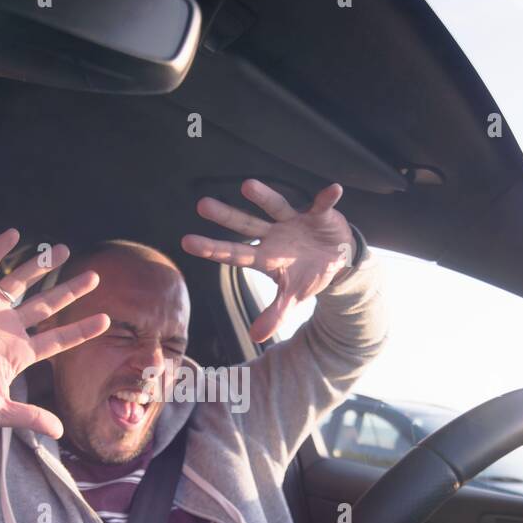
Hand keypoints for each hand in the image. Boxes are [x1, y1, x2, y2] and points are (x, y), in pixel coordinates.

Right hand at [0, 229, 108, 437]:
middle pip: (46, 306)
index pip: (57, 340)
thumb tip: (59, 432)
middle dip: (70, 291)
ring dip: (41, 266)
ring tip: (63, 249)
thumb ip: (28, 416)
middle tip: (94, 276)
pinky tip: (13, 233)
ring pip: (20, 283)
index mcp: (16, 355)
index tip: (105, 319)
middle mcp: (5, 330)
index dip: (81, 330)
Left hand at [181, 179, 355, 341]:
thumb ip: (274, 314)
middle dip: (226, 216)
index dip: (212, 249)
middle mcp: (273, 234)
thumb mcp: (292, 298)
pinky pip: (322, 205)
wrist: (335, 261)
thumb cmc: (307, 276)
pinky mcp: (318, 214)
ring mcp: (294, 221)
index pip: (234, 253)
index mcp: (265, 256)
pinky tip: (333, 191)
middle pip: (246, 225)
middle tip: (202, 205)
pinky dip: (327, 199)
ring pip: (276, 207)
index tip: (187, 242)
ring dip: (263, 197)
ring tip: (247, 186)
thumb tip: (255, 336)